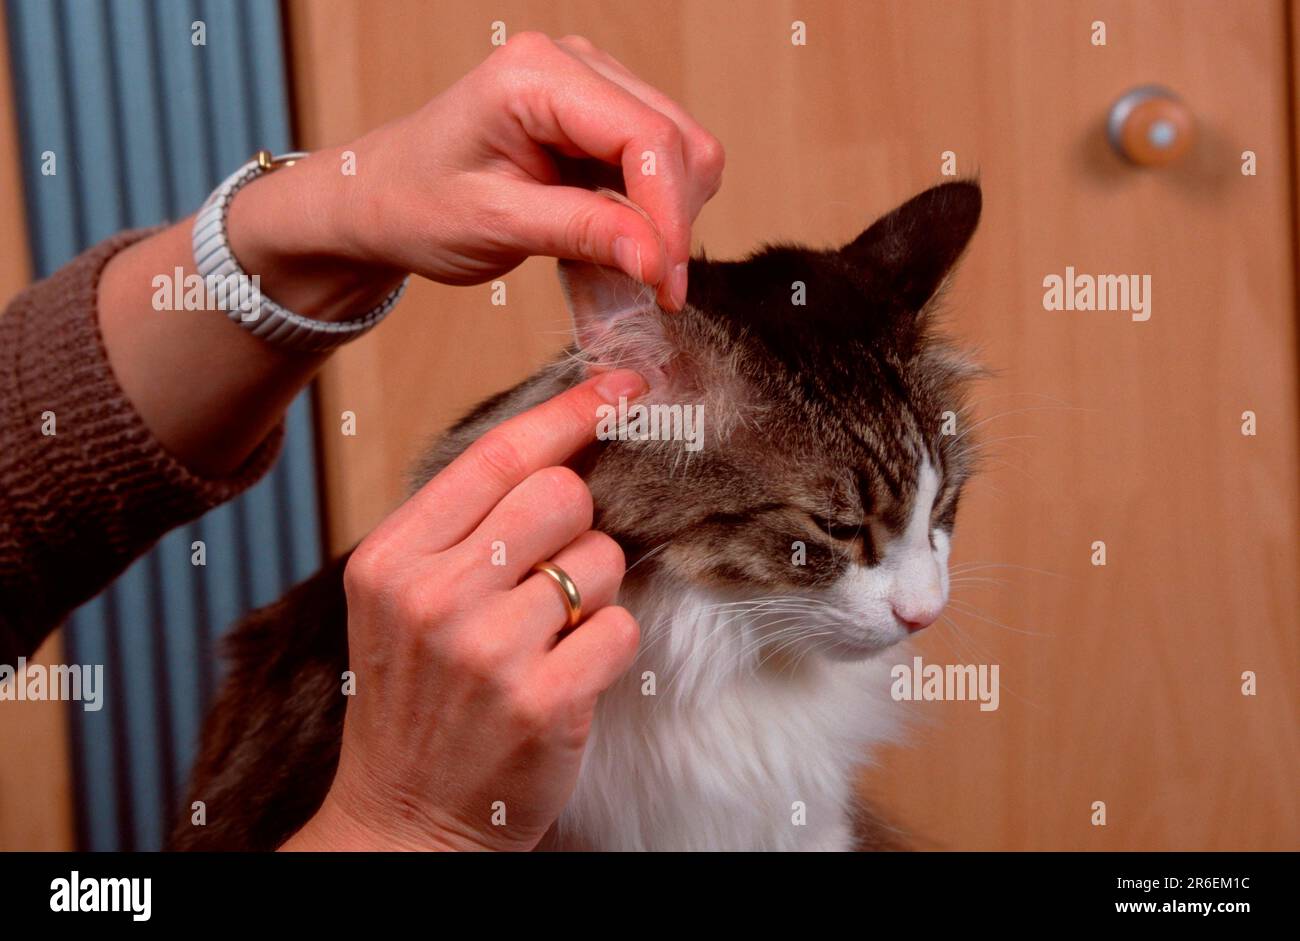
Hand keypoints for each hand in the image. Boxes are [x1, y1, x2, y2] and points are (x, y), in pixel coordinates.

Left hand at [232, 32, 724, 314]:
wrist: (382, 197)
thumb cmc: (416, 202)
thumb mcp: (494, 224)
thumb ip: (581, 233)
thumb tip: (658, 261)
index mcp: (537, 75)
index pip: (645, 137)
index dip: (668, 215)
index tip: (667, 284)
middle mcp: (575, 65)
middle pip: (678, 140)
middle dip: (676, 220)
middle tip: (657, 291)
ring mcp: (594, 88)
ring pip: (682, 152)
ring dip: (669, 218)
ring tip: (634, 272)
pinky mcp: (602, 120)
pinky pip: (661, 166)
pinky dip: (654, 214)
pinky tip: (621, 248)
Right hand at [281, 369, 646, 850]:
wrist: (403, 820)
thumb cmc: (416, 700)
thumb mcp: (402, 600)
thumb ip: (464, 526)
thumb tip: (562, 449)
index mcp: (393, 557)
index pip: (499, 455)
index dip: (570, 413)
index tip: (621, 388)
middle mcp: (434, 595)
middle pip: (562, 494)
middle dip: (579, 522)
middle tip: (554, 568)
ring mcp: (490, 651)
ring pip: (603, 559)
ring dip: (594, 591)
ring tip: (546, 635)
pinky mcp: (545, 701)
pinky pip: (621, 627)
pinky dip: (607, 647)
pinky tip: (565, 675)